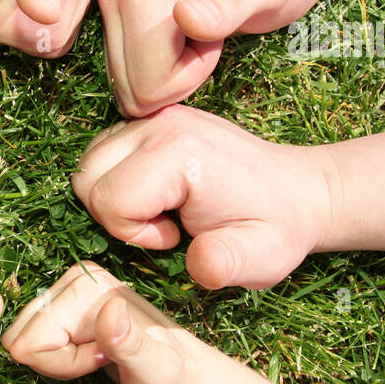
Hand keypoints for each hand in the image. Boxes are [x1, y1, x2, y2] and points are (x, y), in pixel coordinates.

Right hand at [3, 261, 237, 383]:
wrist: (193, 379)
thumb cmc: (177, 383)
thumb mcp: (157, 370)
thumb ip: (130, 343)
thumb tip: (108, 310)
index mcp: (89, 286)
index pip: (30, 341)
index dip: (62, 363)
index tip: (101, 361)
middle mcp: (76, 278)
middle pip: (21, 335)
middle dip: (55, 360)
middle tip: (100, 362)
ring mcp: (70, 290)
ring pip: (23, 337)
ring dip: (56, 360)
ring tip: (99, 359)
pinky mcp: (67, 305)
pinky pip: (32, 337)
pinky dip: (57, 356)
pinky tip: (92, 355)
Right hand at [71, 105, 335, 288]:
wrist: (298, 192)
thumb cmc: (275, 228)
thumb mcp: (260, 258)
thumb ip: (227, 264)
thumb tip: (202, 265)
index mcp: (179, 152)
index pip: (107, 198)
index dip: (133, 233)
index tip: (175, 238)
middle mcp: (159, 124)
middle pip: (86, 177)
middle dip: (115, 214)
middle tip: (163, 226)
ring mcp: (153, 118)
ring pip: (88, 164)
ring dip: (113, 197)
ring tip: (161, 210)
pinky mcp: (150, 121)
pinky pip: (103, 154)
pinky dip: (116, 180)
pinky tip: (156, 195)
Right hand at [97, 0, 337, 115]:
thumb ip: (227, 3)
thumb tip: (186, 18)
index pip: (148, 84)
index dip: (191, 74)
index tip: (215, 37)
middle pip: (132, 88)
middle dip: (176, 76)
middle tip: (209, 37)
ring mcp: (110, 3)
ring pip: (128, 85)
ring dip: (170, 73)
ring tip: (200, 35)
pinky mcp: (114, 14)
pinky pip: (129, 76)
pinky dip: (160, 69)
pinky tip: (184, 38)